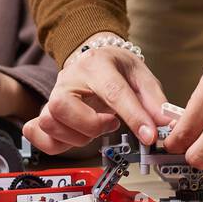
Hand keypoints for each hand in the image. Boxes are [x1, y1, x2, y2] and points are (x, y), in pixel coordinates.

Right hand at [24, 32, 169, 154]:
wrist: (96, 58)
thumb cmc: (117, 67)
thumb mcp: (141, 76)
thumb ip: (154, 101)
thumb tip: (167, 124)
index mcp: (97, 64)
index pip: (113, 92)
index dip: (133, 117)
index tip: (149, 136)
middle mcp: (69, 79)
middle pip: (63, 107)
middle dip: (91, 125)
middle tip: (111, 124)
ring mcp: (53, 95)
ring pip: (49, 121)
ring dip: (76, 136)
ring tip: (96, 129)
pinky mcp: (45, 111)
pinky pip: (36, 132)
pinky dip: (55, 143)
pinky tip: (75, 138)